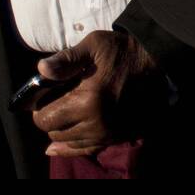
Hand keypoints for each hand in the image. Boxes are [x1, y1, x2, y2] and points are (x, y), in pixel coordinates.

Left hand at [31, 30, 159, 157]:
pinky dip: (74, 146)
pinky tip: (62, 145)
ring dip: (64, 130)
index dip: (39, 108)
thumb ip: (66, 59)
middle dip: (51, 119)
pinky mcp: (117, 135)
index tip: (44, 97)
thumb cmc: (121, 51)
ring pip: (70, 142)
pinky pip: (88, 149)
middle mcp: (97, 123)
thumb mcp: (93, 46)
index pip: (45, 119)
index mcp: (87, 101)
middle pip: (55, 133)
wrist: (155, 61)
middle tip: (57, 102)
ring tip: (68, 112)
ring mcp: (108, 132)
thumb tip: (42, 69)